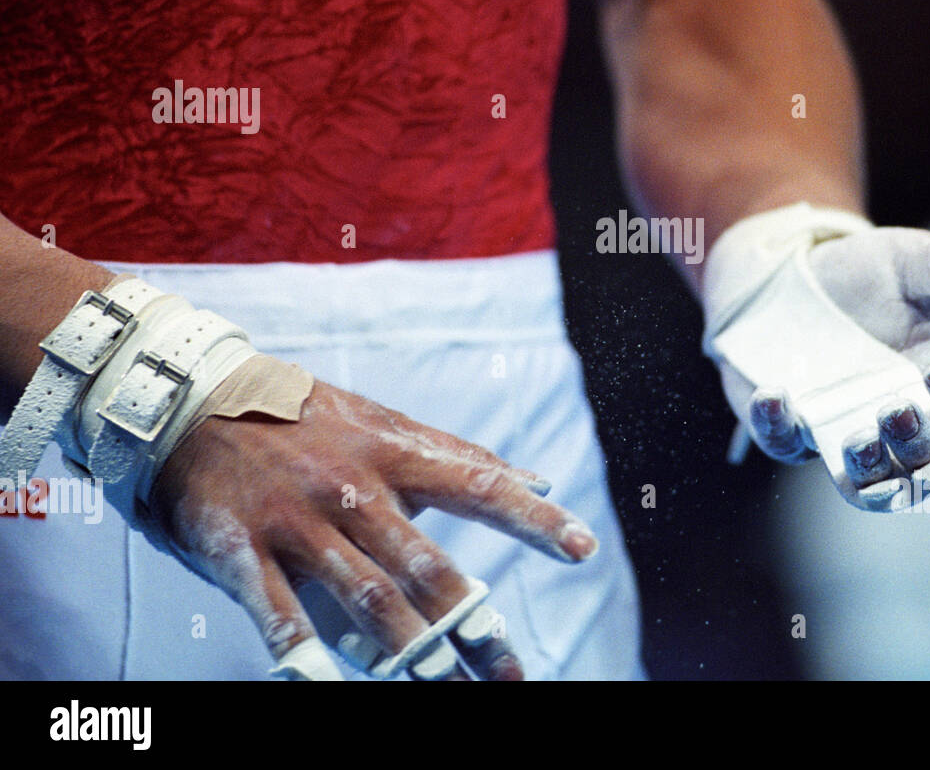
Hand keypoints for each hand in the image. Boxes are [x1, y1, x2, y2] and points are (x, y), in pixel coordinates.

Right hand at [150, 380, 598, 679]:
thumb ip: (458, 455)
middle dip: (471, 625)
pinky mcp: (240, 547)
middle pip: (426, 567)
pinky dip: (301, 650)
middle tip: (509, 674)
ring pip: (365, 595)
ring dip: (407, 650)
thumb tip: (537, 478)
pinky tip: (324, 683)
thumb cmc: (303, 417)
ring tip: (442, 685)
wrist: (192, 399)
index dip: (533, 519)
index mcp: (394, 456)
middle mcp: (354, 490)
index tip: (583, 547)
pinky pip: (274, 609)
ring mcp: (297, 520)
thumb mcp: (384, 423)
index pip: (479, 486)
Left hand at [739, 226, 929, 484]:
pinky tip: (774, 396)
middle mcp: (899, 417)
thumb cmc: (869, 274)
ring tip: (857, 442)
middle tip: (894, 411)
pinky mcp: (792, 429)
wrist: (796, 275)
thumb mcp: (908, 261)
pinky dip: (779, 428)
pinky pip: (786, 444)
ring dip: (868, 473)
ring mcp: (845, 431)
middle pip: (927, 460)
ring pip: (869, 483)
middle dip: (915, 446)